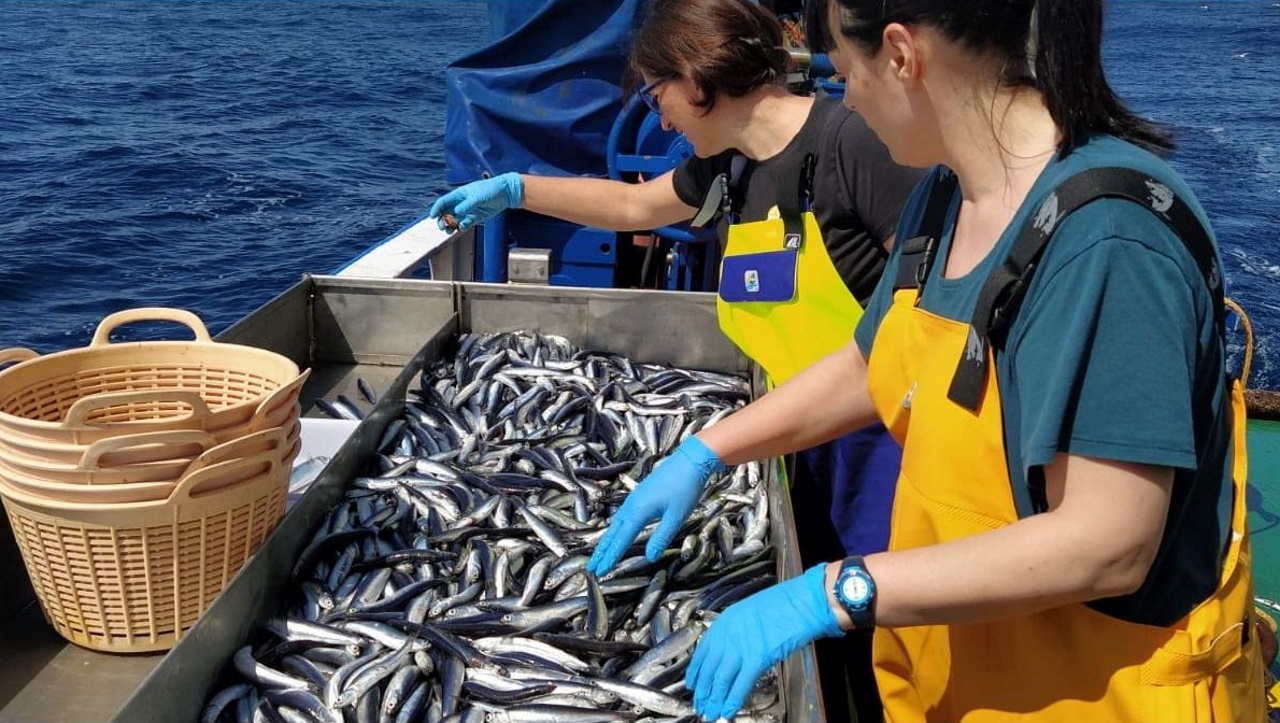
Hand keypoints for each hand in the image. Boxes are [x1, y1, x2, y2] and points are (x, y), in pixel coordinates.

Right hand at [428, 172, 523, 230]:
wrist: (505, 193)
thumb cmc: (491, 189)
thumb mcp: (478, 196)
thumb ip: (467, 204)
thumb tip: (457, 211)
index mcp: (459, 194)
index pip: (444, 201)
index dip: (436, 208)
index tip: (432, 216)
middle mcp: (462, 203)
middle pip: (447, 212)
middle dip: (442, 219)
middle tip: (442, 226)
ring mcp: (468, 210)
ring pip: (455, 219)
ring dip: (451, 225)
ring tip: (449, 230)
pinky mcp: (476, 217)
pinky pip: (466, 223)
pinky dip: (462, 226)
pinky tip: (462, 227)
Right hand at [585, 436, 724, 576]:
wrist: (690, 461)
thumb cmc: (685, 488)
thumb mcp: (676, 517)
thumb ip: (661, 537)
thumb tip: (649, 557)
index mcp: (638, 512)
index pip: (621, 540)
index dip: (611, 557)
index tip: (600, 571)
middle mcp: (631, 506)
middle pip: (612, 533)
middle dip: (601, 551)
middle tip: (591, 567)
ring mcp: (634, 499)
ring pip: (615, 524)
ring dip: (606, 540)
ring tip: (598, 554)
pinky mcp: (639, 495)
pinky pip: (621, 516)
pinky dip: (614, 529)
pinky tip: (615, 532)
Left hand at [686, 565, 842, 720]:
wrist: (801, 602)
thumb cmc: (782, 604)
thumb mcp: (749, 612)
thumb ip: (737, 631)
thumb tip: (733, 651)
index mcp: (725, 622)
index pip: (703, 652)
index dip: (696, 671)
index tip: (693, 683)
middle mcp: (728, 635)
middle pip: (709, 669)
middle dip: (703, 690)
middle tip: (700, 704)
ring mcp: (741, 647)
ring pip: (721, 679)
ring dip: (715, 700)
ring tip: (711, 713)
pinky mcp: (757, 659)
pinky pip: (740, 684)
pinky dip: (733, 700)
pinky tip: (728, 710)